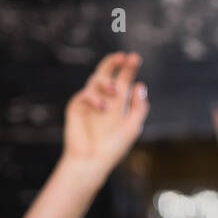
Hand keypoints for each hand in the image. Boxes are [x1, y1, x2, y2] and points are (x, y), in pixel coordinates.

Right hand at [61, 52, 148, 182]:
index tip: (135, 57)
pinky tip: (103, 107)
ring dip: (106, 81)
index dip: (128, 69)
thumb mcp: (132, 127)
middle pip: (107, 75)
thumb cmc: (113, 148)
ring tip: (117, 91)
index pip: (123, 81)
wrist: (92, 161)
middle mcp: (103, 100)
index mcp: (118, 104)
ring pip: (95, 81)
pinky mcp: (76, 107)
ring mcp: (88, 103)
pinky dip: (94, 98)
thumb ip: (138, 108)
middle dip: (114, 64)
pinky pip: (85, 95)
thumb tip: (141, 85)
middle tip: (123, 56)